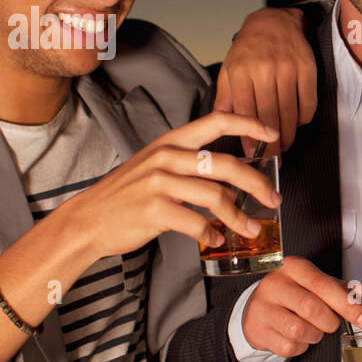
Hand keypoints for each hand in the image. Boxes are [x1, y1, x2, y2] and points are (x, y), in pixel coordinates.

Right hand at [57, 111, 279, 259]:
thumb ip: (191, 164)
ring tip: (251, 230)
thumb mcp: (156, 166)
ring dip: (239, 218)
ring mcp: (159, 182)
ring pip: (216, 196)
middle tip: (274, 199)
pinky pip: (196, 223)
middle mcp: (167, 157)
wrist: (87, 220)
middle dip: (257, 183)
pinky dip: (211, 235)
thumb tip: (233, 180)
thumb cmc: (126, 195)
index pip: (217, 120)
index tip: (273, 133)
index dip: (249, 123)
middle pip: (227, 164)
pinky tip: (214, 240)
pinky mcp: (154, 209)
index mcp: (171, 141)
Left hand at [215, 7, 318, 154]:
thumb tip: (222, 126)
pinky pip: (308, 103)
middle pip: (269, 117)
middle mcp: (264, 70)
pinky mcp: (307, 68)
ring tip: (286, 145)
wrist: (275, 21)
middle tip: (274, 159)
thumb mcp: (229, 69)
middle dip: (272, 144)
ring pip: (290, 113)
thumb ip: (225, 98)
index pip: (245, 114)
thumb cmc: (249, 49)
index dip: (250, 139)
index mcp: (241, 72)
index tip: (254, 156)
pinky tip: (298, 123)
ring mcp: (287, 68)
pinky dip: (304, 118)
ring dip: (289, 134)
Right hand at [243, 256, 361, 358]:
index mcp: (293, 267)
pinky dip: (300, 347)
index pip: (324, 285)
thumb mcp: (319, 286)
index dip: (347, 305)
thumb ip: (345, 290)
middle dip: (330, 322)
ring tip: (312, 329)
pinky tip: (297, 337)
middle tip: (331, 324)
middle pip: (311, 308)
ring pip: (299, 330)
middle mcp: (273, 284)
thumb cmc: (295, 295)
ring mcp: (261, 307)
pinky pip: (288, 346)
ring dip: (314, 335)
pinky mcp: (255, 330)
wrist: (258, 309)